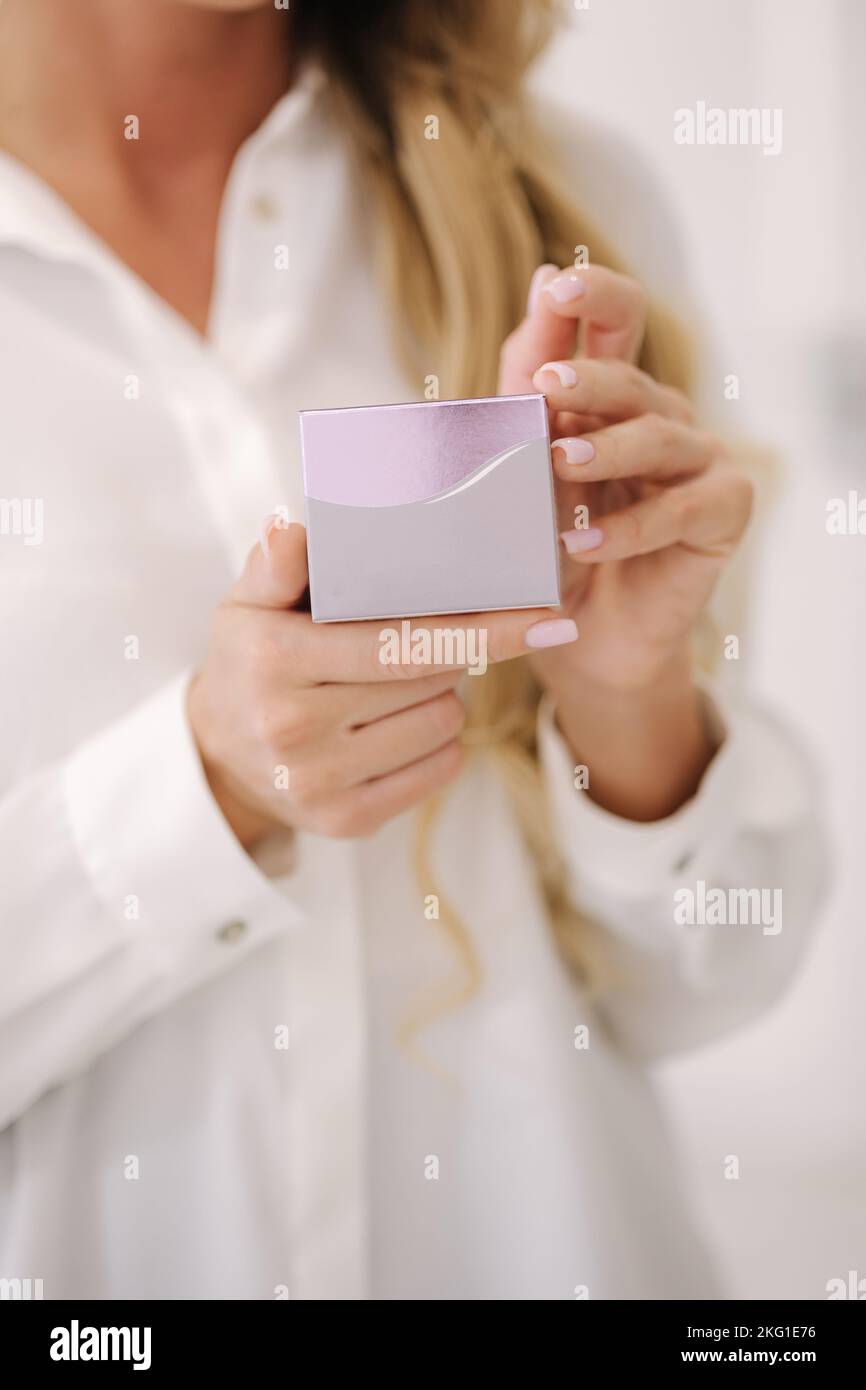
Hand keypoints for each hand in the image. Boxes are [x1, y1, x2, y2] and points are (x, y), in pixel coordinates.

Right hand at [188, 520, 575, 847]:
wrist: (219, 756)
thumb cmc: (251, 661)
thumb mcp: (247, 603)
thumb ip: (274, 563)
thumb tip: (290, 527)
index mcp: (274, 659)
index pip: (401, 642)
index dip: (482, 628)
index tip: (547, 616)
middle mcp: (292, 726)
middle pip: (431, 679)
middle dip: (447, 651)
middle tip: (419, 641)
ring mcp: (319, 781)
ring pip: (443, 724)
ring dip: (441, 697)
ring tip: (397, 686)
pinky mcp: (345, 821)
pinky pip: (438, 771)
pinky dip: (438, 743)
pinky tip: (400, 727)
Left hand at [499, 262, 753, 697]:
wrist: (586, 634)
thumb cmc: (552, 546)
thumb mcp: (527, 469)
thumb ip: (529, 388)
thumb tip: (543, 280)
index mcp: (615, 394)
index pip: (613, 325)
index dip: (593, 298)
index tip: (557, 286)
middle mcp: (661, 416)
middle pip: (632, 379)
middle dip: (592, 376)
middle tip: (548, 384)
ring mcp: (699, 459)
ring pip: (658, 437)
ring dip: (607, 450)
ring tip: (560, 463)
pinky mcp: (724, 509)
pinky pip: (680, 509)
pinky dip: (628, 528)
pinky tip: (583, 542)